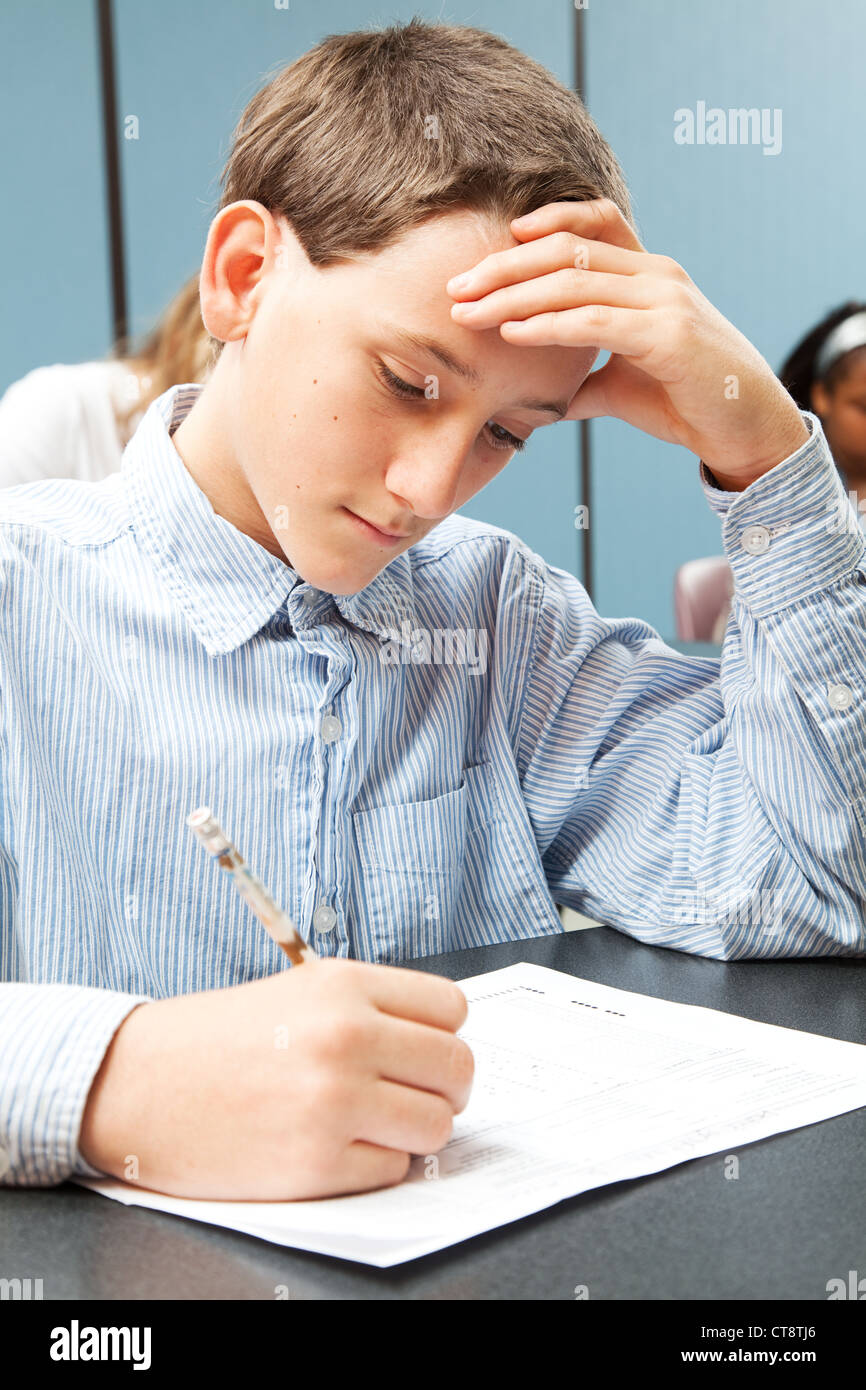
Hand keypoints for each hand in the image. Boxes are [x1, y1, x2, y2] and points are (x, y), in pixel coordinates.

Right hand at [78, 958, 472, 1200]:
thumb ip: (371, 1010)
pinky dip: (374, 1165)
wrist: (139, 1085)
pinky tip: (334, 1146)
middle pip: (457, 1069)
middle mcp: (346, 1037)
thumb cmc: (218, 1040)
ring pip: (436, 1126)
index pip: (452, 1011)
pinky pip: (393, 1170)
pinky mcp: (317, 1163)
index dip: (443, 1036)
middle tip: (414, 1096)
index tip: (423, 1052)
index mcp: (344, 985)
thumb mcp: (300, 990)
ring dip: (413, 1131)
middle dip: (444, 1089)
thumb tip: (440, 1048)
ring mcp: (334, 1102)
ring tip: (372, 1123)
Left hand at [446, 198, 808, 489]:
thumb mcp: (623, 382)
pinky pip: (593, 322)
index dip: (548, 220)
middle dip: (504, 265)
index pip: (596, 221)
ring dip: (512, 296)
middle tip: (456, 286)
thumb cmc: (687, 402)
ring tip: (468, 312)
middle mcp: (658, 275)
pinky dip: (547, 325)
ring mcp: (664, 301)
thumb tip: (539, 400)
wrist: (745, 429)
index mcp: (650, 274)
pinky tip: (513, 333)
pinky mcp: (666, 337)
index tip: (500, 239)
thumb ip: (582, 378)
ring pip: (573, 281)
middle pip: (569, 249)